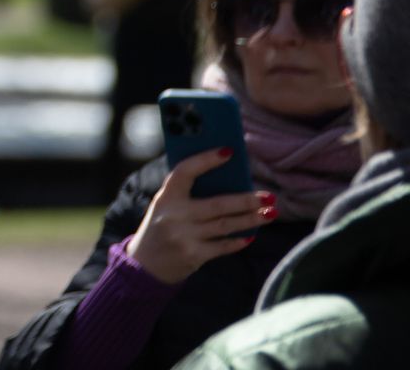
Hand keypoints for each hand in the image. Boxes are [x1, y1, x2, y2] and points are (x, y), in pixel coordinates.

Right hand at [125, 148, 274, 283]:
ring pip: (225, 225)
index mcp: (165, 196)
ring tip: (270, 213)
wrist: (145, 264)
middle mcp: (174, 215)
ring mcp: (183, 236)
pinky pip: (222, 246)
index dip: (205, 160)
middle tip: (269, 196)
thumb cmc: (162, 227)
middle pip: (217, 204)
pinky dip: (238, 241)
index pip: (185, 171)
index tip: (229, 151)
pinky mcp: (193, 255)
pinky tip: (251, 236)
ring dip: (251, 219)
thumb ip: (187, 195)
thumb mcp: (166, 206)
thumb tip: (229, 182)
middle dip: (246, 201)